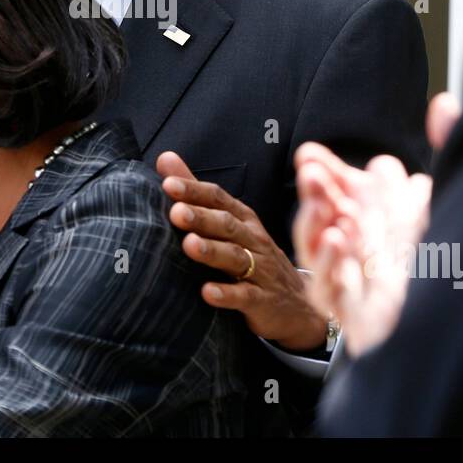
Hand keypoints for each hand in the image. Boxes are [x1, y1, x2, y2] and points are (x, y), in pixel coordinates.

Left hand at [158, 151, 327, 351]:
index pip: (218, 199)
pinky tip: (207, 292)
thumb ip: (197, 193)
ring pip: (236, 257)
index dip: (195, 191)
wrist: (297, 303)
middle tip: (176, 212)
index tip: (168, 184)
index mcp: (243, 219)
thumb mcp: (230, 222)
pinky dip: (227, 294)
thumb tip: (164, 158)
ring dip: (212, 251)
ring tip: (189, 245)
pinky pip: (245, 296)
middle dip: (202, 218)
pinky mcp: (263, 300)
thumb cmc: (254, 256)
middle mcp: (253, 240)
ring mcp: (261, 270)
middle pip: (227, 225)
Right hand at [290, 93, 457, 357]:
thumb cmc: (438, 268)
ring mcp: (355, 287)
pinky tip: (339, 242)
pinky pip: (337, 295)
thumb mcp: (443, 204)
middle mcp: (357, 256)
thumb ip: (445, 153)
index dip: (325, 175)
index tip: (311, 153)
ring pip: (324, 257)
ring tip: (326, 205)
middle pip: (324, 222)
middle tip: (311, 170)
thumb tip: (444, 105)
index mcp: (370, 227)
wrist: (451, 332)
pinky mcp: (358, 319)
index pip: (339, 195)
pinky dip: (334, 268)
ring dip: (318, 229)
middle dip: (316, 195)